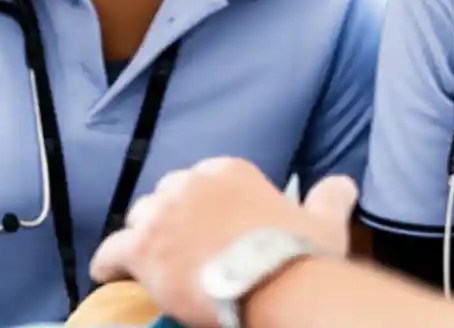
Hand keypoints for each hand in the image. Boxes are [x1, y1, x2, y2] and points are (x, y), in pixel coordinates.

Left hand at [90, 157, 357, 327]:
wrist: (275, 282)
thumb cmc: (300, 252)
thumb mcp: (324, 220)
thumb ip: (331, 196)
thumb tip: (344, 184)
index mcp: (228, 171)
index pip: (201, 180)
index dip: (203, 206)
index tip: (211, 227)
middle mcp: (190, 183)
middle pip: (165, 196)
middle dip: (171, 218)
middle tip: (184, 247)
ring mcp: (162, 214)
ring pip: (139, 220)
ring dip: (145, 239)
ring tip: (154, 263)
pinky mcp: (141, 249)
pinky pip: (110, 252)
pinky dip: (109, 265)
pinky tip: (112, 275)